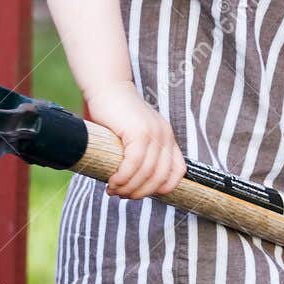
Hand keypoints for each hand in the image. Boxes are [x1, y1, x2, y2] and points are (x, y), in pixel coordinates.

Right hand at [84, 79, 186, 198]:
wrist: (106, 87)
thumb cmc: (114, 114)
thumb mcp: (132, 136)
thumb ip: (137, 154)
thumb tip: (130, 182)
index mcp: (167, 137)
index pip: (177, 171)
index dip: (163, 188)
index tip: (142, 193)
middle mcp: (165, 135)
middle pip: (160, 177)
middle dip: (141, 192)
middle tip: (122, 195)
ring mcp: (154, 133)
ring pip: (146, 173)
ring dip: (128, 187)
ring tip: (113, 190)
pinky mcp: (139, 132)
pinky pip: (134, 164)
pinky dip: (123, 177)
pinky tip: (113, 181)